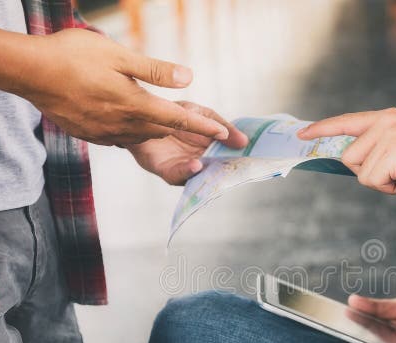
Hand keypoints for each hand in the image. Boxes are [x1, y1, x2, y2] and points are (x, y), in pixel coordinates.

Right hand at [15, 29, 229, 145]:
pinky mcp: (90, 134)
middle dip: (184, 131)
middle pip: (162, 131)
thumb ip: (154, 70)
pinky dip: (132, 131)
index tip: (223, 133)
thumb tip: (188, 77)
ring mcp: (104, 133)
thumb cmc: (71, 56)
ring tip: (168, 124)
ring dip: (157, 131)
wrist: (27, 72)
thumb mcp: (118, 55)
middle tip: (203, 130)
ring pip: (141, 136)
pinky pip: (119, 137)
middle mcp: (122, 125)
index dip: (203, 126)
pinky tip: (130, 122)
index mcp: (133, 104)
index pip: (177, 119)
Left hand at [125, 102, 248, 184]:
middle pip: (219, 170)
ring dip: (210, 173)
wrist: (138, 115)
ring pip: (202, 176)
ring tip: (222, 167)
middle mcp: (201, 160)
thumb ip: (220, 125)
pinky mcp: (167, 172)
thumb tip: (243, 141)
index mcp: (211, 147)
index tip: (256, 157)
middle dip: (230, 169)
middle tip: (244, 166)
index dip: (243, 158)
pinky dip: (188, 171)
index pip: (231, 156)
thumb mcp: (202, 114)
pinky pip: (179, 174)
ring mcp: (184, 168)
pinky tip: (197, 164)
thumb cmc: (172, 114)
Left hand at [298, 108, 395, 221]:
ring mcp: (392, 134)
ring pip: (360, 171)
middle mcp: (389, 121)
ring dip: (381, 182)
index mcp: (390, 118)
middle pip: (349, 156)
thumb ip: (377, 150)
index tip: (302, 134)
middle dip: (369, 173)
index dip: (322, 129)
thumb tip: (345, 158)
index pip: (347, 122)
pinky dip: (389, 189)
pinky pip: (371, 180)